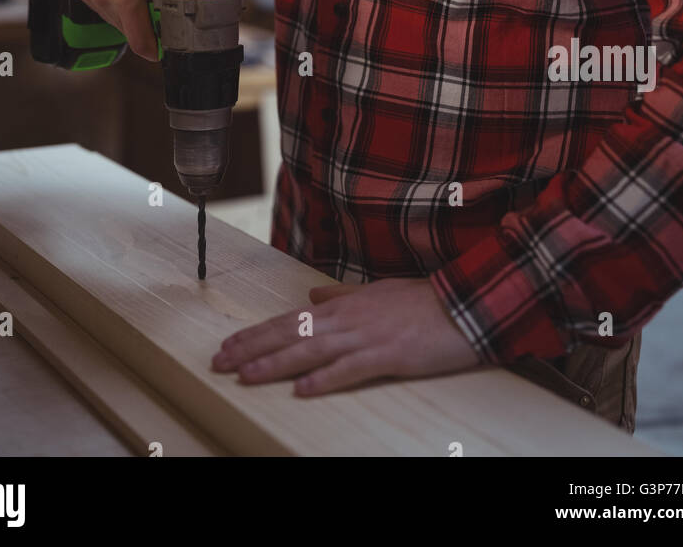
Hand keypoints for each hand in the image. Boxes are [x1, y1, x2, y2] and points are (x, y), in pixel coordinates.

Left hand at [211, 277, 481, 395]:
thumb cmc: (420, 300)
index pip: (289, 319)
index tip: (228, 345)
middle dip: (253, 347)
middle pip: (290, 333)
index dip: (257, 333)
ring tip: (246, 375)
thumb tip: (312, 292)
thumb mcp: (375, 291)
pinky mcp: (388, 356)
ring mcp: (366, 337)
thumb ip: (341, 295)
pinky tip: (302, 391)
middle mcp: (347, 319)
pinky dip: (325, 380)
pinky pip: (350, 370)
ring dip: (276, 363)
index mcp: (343, 306)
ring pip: (311, 351)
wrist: (462, 304)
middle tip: (220, 361)